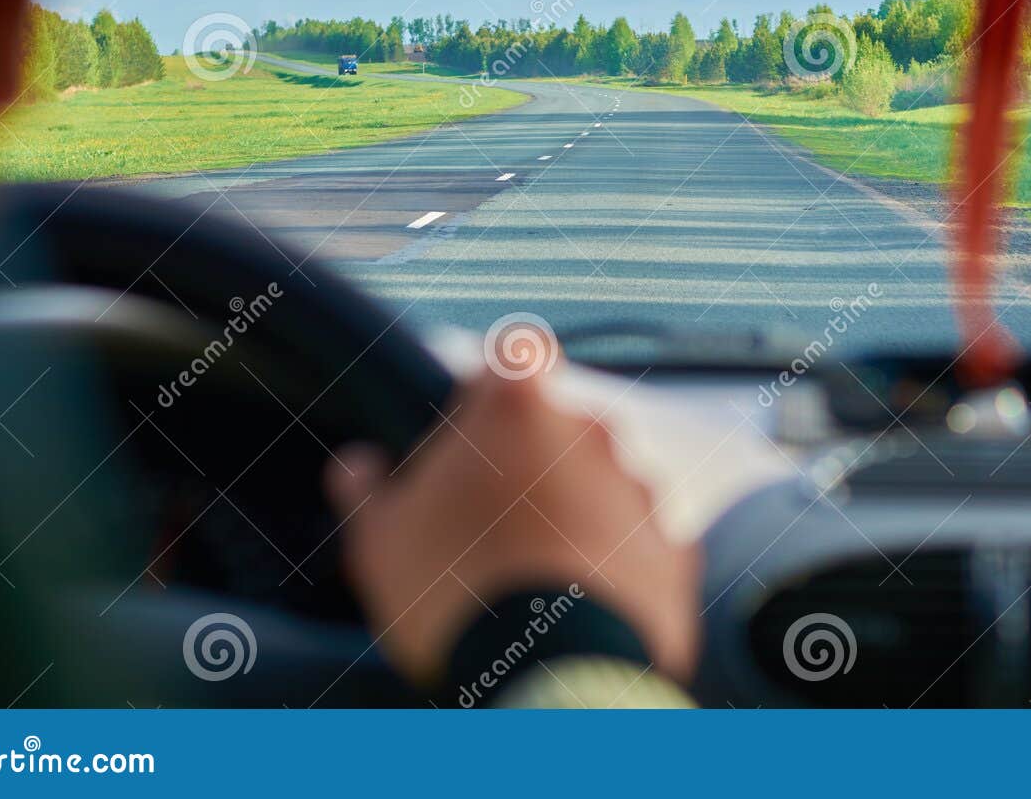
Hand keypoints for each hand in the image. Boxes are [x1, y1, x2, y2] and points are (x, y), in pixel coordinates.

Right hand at [325, 368, 701, 685]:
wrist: (552, 680)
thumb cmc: (457, 595)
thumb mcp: (380, 541)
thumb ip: (367, 489)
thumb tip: (357, 467)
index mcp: (517, 409)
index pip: (517, 349)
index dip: (497, 378)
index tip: (478, 416)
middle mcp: (590, 433)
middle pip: (558, 427)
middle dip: (529, 462)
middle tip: (489, 520)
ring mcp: (639, 490)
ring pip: (601, 484)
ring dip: (573, 514)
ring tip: (531, 577)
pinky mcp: (672, 551)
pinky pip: (637, 544)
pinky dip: (613, 564)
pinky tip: (575, 605)